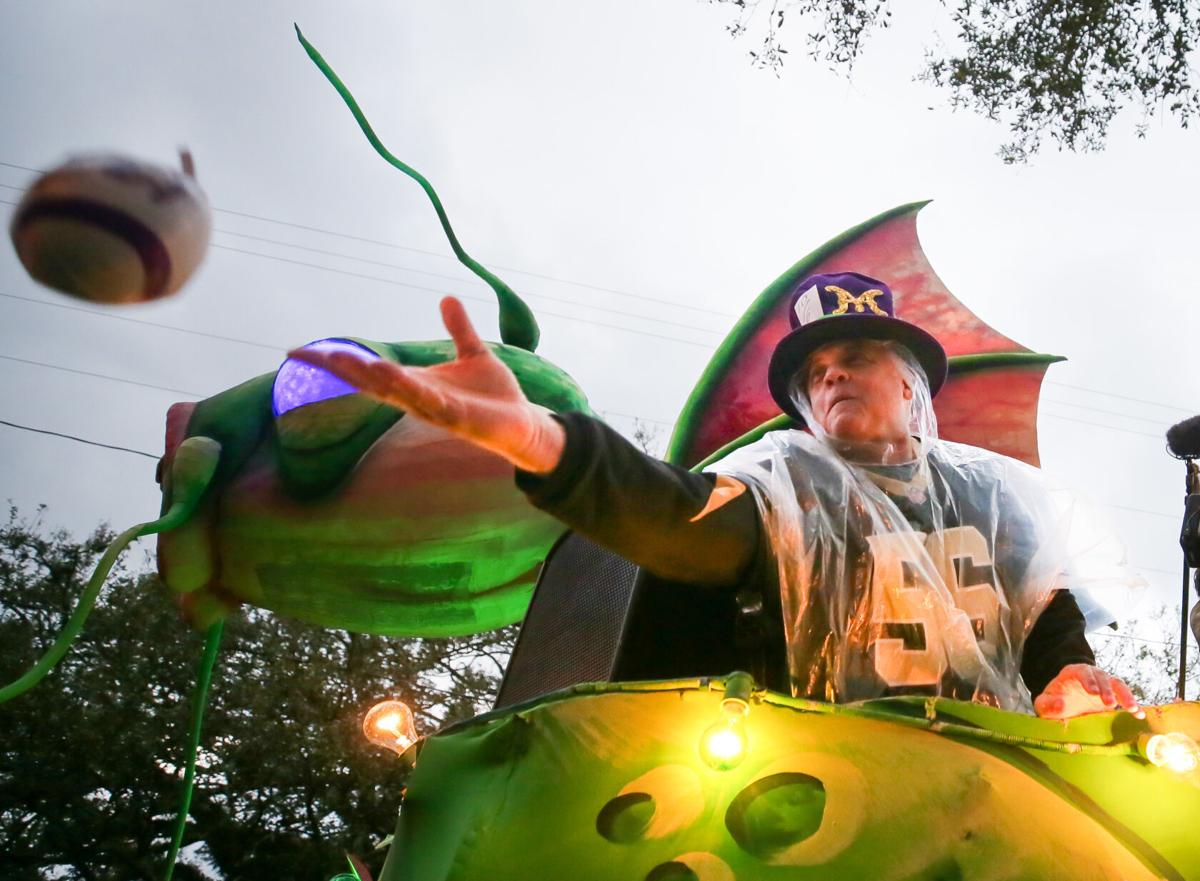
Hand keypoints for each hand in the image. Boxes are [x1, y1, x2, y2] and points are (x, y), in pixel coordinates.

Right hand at [286, 297, 565, 473]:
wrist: (523, 423)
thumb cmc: (494, 395)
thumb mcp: (474, 354)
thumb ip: (459, 330)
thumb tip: (447, 298)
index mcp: (416, 382)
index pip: (368, 371)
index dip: (337, 360)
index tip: (300, 351)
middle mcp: (418, 398)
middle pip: (372, 383)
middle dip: (344, 369)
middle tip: (313, 354)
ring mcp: (435, 410)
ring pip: (396, 393)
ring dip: (371, 377)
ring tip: (345, 360)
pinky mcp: (458, 419)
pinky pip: (431, 403)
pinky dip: (412, 391)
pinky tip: (396, 377)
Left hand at [1034, 663, 1143, 719]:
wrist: (1063, 704)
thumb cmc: (1053, 702)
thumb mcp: (1044, 704)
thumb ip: (1048, 704)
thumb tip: (1061, 704)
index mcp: (1073, 673)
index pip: (1082, 671)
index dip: (1088, 680)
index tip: (1093, 692)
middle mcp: (1091, 676)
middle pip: (1102, 677)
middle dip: (1107, 689)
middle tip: (1110, 703)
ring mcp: (1104, 685)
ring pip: (1117, 684)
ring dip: (1125, 695)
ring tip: (1132, 709)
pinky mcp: (1113, 697)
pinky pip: (1125, 697)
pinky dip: (1133, 704)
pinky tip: (1139, 715)